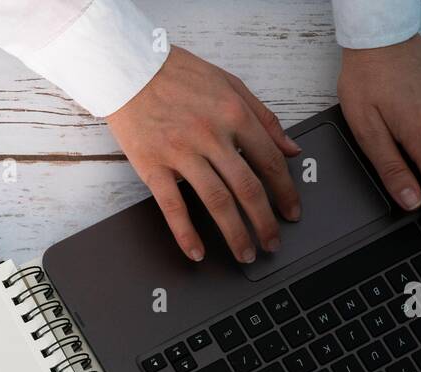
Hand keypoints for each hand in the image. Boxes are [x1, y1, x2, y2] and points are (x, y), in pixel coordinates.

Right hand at [106, 46, 301, 263]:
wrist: (128, 68)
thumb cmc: (177, 75)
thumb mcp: (230, 84)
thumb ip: (263, 118)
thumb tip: (291, 149)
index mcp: (234, 114)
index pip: (269, 162)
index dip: (285, 192)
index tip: (291, 212)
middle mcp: (211, 135)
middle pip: (247, 188)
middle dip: (265, 222)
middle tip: (273, 243)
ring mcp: (181, 152)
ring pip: (216, 201)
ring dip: (235, 233)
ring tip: (245, 253)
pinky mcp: (153, 166)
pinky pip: (173, 207)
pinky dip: (186, 234)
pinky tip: (197, 252)